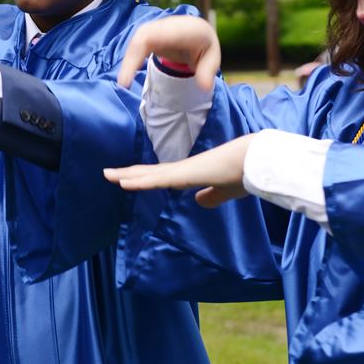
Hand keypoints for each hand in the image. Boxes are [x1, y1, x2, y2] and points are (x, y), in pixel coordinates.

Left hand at [103, 134, 254, 206]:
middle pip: (149, 172)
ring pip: (149, 174)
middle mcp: (183, 169)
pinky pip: (157, 179)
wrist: (256, 161)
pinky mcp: (184, 174)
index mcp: (191, 173)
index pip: (162, 176)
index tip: (129, 178)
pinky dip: (139, 182)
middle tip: (109, 174)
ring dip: (127, 175)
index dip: (145, 177)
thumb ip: (212, 196)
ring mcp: (182, 170)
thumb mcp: (225, 191)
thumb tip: (200, 202)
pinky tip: (123, 182)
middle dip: (129, 174)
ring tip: (107, 175)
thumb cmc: (245, 173)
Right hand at [117, 15, 220, 90]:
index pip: (162, 34)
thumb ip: (207, 71)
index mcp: (184, 29)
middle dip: (131, 58)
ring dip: (127, 61)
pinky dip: (129, 60)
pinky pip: (134, 45)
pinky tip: (126, 76)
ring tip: (124, 83)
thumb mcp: (211, 58)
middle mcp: (165, 26)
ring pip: (135, 40)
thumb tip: (204, 87)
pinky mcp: (146, 35)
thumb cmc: (203, 44)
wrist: (196, 29)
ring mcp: (154, 29)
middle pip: (142, 36)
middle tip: (124, 83)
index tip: (141, 65)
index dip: (146, 46)